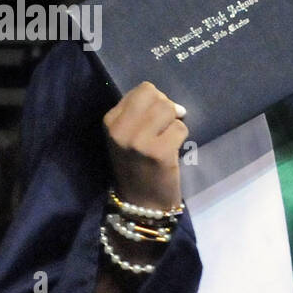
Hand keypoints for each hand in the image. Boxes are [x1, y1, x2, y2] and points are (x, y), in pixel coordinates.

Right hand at [103, 82, 188, 211]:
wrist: (141, 202)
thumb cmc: (137, 166)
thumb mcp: (126, 136)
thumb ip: (140, 113)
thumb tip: (169, 101)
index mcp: (110, 121)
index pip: (143, 90)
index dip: (156, 101)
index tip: (156, 119)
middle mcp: (121, 129)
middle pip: (157, 96)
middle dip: (167, 110)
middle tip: (165, 129)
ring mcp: (138, 141)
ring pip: (169, 110)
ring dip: (175, 123)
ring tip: (167, 139)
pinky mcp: (158, 152)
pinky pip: (180, 129)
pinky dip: (182, 138)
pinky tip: (172, 151)